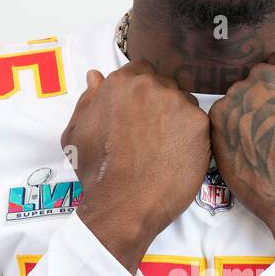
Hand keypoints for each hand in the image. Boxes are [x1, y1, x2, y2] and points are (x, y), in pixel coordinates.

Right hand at [61, 62, 210, 272]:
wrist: (124, 205)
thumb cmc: (97, 173)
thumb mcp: (75, 134)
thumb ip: (88, 100)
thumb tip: (95, 75)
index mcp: (120, 83)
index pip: (141, 70)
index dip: (142, 91)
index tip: (141, 111)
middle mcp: (151, 86)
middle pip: (165, 84)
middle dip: (160, 103)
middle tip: (153, 133)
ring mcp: (177, 103)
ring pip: (184, 101)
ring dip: (177, 117)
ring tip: (166, 146)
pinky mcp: (198, 124)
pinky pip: (199, 122)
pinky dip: (192, 135)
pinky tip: (179, 154)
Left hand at [209, 52, 274, 251]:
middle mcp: (264, 74)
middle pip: (257, 76)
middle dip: (262, 94)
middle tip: (271, 123)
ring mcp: (238, 94)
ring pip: (238, 94)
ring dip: (245, 109)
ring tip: (257, 137)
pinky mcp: (219, 116)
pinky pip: (222, 112)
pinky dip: (230, 125)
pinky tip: (243, 144)